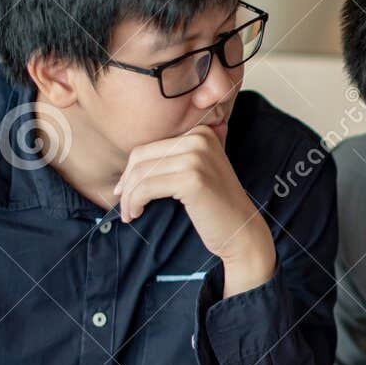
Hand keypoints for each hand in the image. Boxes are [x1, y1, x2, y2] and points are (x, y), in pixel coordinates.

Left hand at [115, 125, 275, 294]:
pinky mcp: (192, 179)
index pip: (149, 146)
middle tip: (124, 204)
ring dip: (129, 197)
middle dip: (127, 183)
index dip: (131, 170)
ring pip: (141, 173)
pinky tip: (136, 214)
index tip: (125, 190)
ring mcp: (197, 158)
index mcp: (200, 133)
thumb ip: (174, 158)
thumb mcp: (198, 172)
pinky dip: (135, 202)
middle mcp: (199, 139)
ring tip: (129, 213)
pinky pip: (146, 188)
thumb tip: (130, 161)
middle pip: (141, 157)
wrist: (242, 231)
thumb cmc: (215, 207)